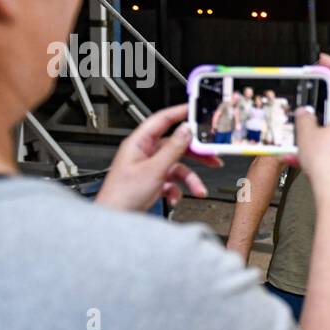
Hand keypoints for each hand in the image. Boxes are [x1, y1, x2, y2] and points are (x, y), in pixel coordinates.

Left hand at [96, 103, 221, 211]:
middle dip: (195, 154)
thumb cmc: (122, 195)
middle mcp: (144, 154)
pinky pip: (172, 182)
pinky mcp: (153, 183)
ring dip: (190, 179)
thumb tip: (186, 130)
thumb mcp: (154, 169)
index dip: (179, 113)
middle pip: (176, 146)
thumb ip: (173, 149)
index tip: (196, 110)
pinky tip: (175, 198)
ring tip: (199, 189)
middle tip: (212, 156)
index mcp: (139, 143)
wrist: (116, 219)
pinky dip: (178, 190)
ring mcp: (149, 169)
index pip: (162, 120)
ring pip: (177, 167)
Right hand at [293, 54, 329, 201]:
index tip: (325, 59)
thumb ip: (304, 118)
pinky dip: (326, 135)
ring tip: (306, 125)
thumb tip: (305, 113)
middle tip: (313, 88)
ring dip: (324, 117)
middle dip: (327, 92)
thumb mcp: (306, 136)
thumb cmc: (328, 168)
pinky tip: (311, 147)